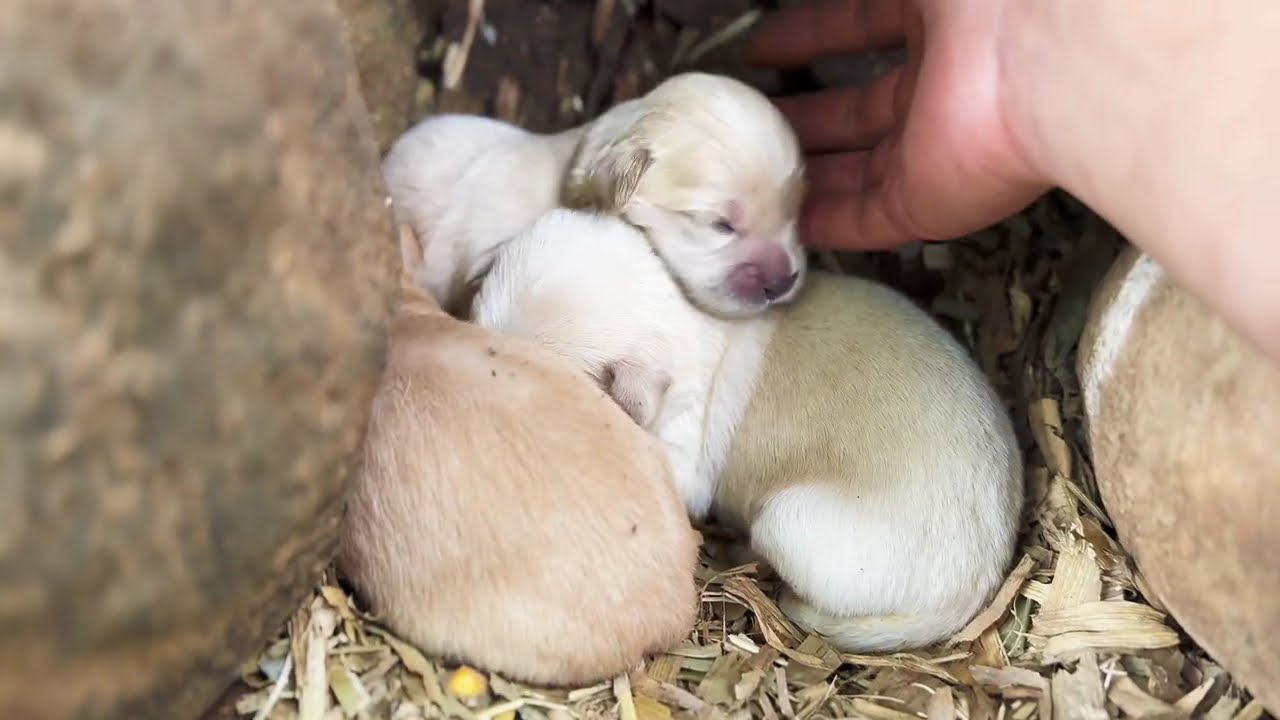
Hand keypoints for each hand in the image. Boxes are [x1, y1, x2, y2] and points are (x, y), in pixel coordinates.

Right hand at [744, 0, 1051, 249]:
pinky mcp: (927, 202)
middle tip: (756, 121)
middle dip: (806, 114)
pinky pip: (866, 219)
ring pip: (858, 169)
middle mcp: (939, 87)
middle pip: (858, 108)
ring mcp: (935, 148)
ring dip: (808, 173)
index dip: (811, 36)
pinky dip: (826, 226)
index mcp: (943, 20)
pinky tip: (785, 226)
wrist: (1048, 53)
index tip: (762, 48)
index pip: (863, 27)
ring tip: (751, 176)